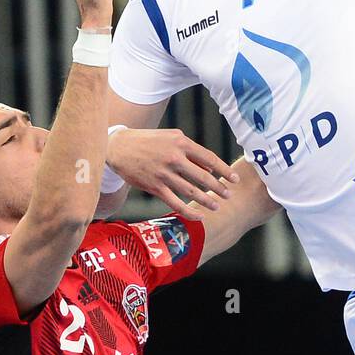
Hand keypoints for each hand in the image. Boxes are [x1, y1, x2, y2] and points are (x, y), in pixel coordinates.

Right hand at [107, 128, 240, 217]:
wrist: (119, 146)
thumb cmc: (150, 141)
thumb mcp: (172, 137)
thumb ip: (192, 151)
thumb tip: (210, 166)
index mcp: (181, 143)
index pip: (210, 159)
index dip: (225, 171)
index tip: (235, 180)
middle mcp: (174, 158)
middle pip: (204, 177)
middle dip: (219, 188)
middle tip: (229, 195)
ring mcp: (163, 174)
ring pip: (191, 192)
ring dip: (207, 201)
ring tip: (217, 206)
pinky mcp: (154, 186)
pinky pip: (175, 203)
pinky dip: (188, 211)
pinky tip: (199, 216)